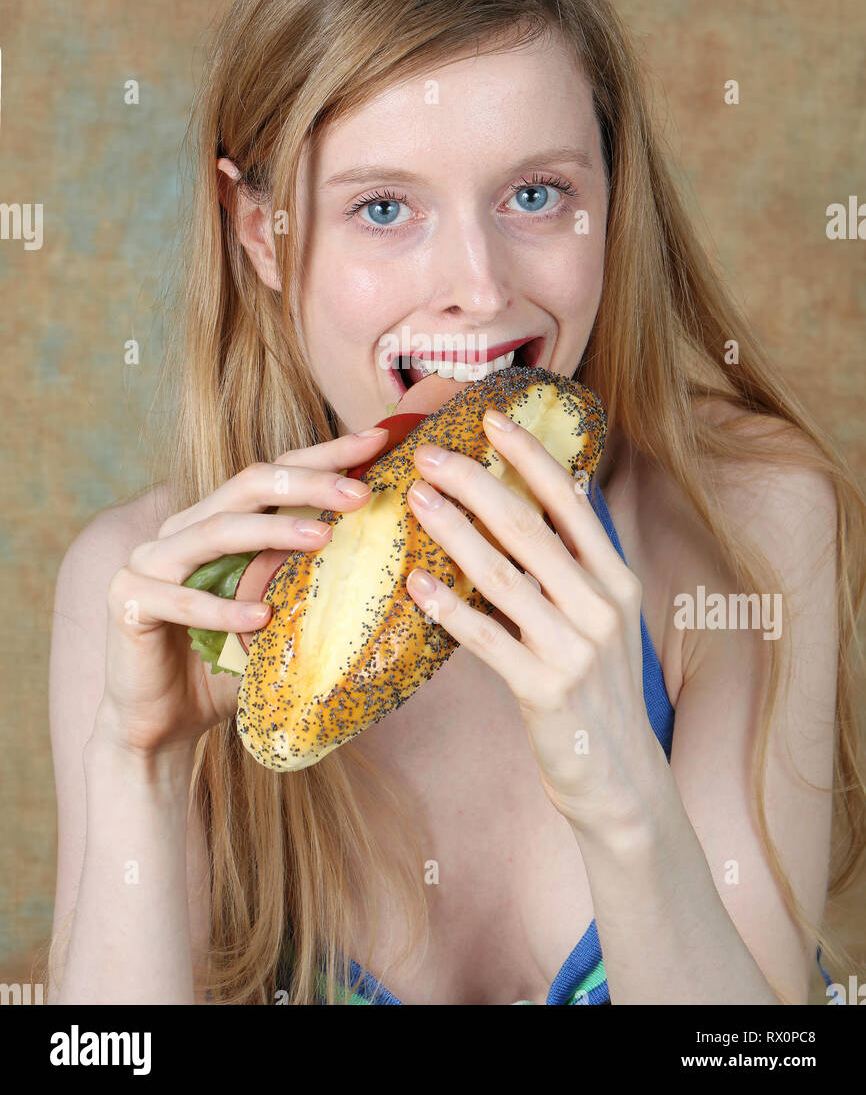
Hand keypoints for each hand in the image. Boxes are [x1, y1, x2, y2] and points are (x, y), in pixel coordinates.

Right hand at [97, 429, 387, 756]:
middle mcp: (181, 529)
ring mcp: (149, 562)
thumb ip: (307, 580)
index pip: (275, 473)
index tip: (377, 440)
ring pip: (216, 531)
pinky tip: (262, 618)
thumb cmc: (224, 665)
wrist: (162, 724)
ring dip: (273, 532)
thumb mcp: (275, 613)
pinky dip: (222, 610)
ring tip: (323, 537)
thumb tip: (385, 559)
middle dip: (307, 482)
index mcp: (216, 520)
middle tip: (359, 493)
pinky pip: (180, 600)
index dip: (324, 453)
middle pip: (248, 486)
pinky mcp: (129, 602)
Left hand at [403, 408, 665, 836]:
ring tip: (416, 500)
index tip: (490, 418)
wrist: (620, 776)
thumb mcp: (601, 617)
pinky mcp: (545, 688)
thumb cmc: (597, 687)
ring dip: (453, 532)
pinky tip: (415, 583)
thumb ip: (573, 565)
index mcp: (616, 578)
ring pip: (502, 575)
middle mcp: (601, 605)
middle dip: (475, 482)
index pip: (569, 500)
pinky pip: (486, 638)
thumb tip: (538, 498)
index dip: (528, 456)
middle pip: (527, 528)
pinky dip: (448, 607)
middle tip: (429, 454)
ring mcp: (575, 647)